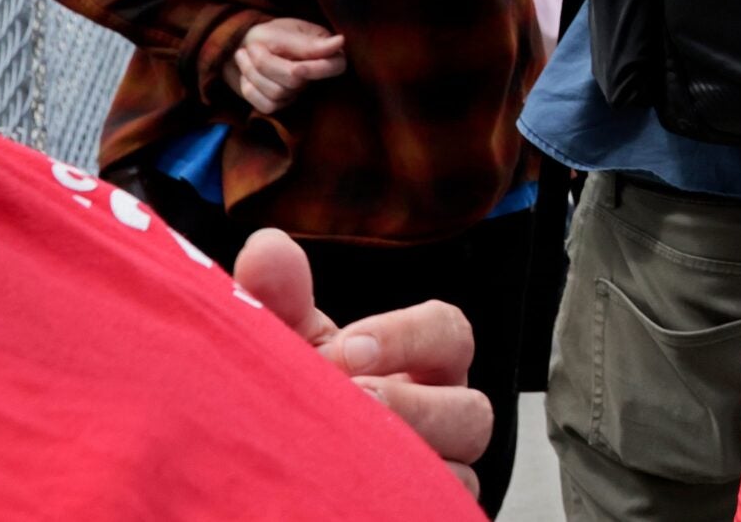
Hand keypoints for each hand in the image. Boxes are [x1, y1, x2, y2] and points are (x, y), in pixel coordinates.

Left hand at [230, 18, 346, 115]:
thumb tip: (341, 42)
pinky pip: (266, 106)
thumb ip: (308, 44)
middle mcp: (314, 75)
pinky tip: (246, 75)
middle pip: (295, 81)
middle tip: (252, 46)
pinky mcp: (280, 104)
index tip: (299, 68)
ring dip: (253, 73)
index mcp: (324, 52)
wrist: (244, 44)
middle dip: (267, 64)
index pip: (335, 67)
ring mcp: (297, 92)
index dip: (317, 70)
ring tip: (244, 54)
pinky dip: (250, 88)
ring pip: (277, 94)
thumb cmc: (269, 33)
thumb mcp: (286, 33)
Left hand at [234, 229, 489, 498]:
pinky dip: (406, 506)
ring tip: (348, 459)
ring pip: (464, 475)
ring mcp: (440, 475)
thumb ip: (279, 299)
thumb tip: (267, 246)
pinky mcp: (425, 514)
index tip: (346, 349)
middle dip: (413, 408)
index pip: (448, 332)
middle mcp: (444, 418)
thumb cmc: (297, 396)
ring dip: (411, 464)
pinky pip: (443, 513)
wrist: (274, 470)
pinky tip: (349, 497)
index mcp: (421, 363)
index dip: (408, 337)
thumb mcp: (288, 347)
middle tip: (351, 405)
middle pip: (474, 411)